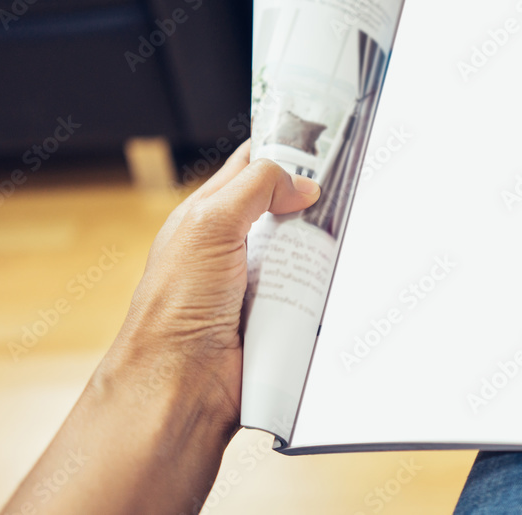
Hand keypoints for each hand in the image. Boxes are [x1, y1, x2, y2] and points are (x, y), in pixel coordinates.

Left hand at [3, 140, 319, 514]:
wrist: (183, 384)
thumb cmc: (176, 306)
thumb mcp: (208, 224)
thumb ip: (255, 188)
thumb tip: (304, 185)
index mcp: (210, 214)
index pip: (252, 165)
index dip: (284, 148)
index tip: (323, 136)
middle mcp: (236, 245)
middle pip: (289, 207)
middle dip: (316, 199)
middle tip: (345, 187)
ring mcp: (261, 282)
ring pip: (309, 248)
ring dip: (324, 246)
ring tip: (344, 235)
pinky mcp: (281, 316)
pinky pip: (316, 291)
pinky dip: (329, 285)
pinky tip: (340, 278)